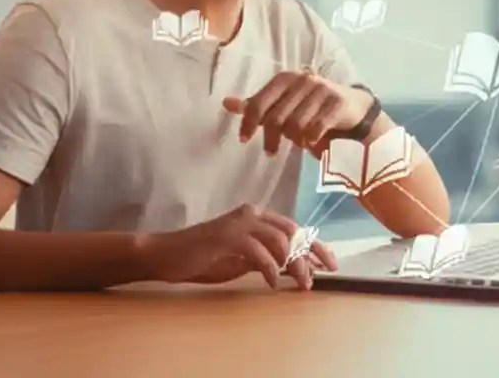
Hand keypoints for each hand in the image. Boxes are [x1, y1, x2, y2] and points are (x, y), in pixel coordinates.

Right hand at [143, 204, 338, 289]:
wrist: (167, 255)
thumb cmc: (203, 258)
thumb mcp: (242, 260)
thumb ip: (267, 259)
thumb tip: (296, 267)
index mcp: (257, 217)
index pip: (295, 228)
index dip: (316, 246)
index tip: (331, 264)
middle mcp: (252, 214)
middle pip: (294, 231)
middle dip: (309, 255)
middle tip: (315, 279)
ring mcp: (240, 223)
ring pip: (281, 241)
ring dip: (293, 264)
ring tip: (298, 283)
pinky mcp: (228, 236)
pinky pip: (259, 252)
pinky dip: (270, 268)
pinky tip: (272, 283)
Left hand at [222, 70, 370, 154]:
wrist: (353, 108)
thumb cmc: (312, 107)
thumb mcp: (283, 104)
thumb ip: (257, 105)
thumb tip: (226, 102)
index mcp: (285, 79)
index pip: (258, 102)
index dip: (248, 123)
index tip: (244, 140)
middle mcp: (302, 80)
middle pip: (276, 118)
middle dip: (271, 138)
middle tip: (271, 152)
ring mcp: (321, 90)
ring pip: (296, 125)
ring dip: (295, 140)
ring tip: (298, 143)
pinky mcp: (337, 102)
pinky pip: (316, 128)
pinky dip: (311, 140)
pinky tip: (312, 144)